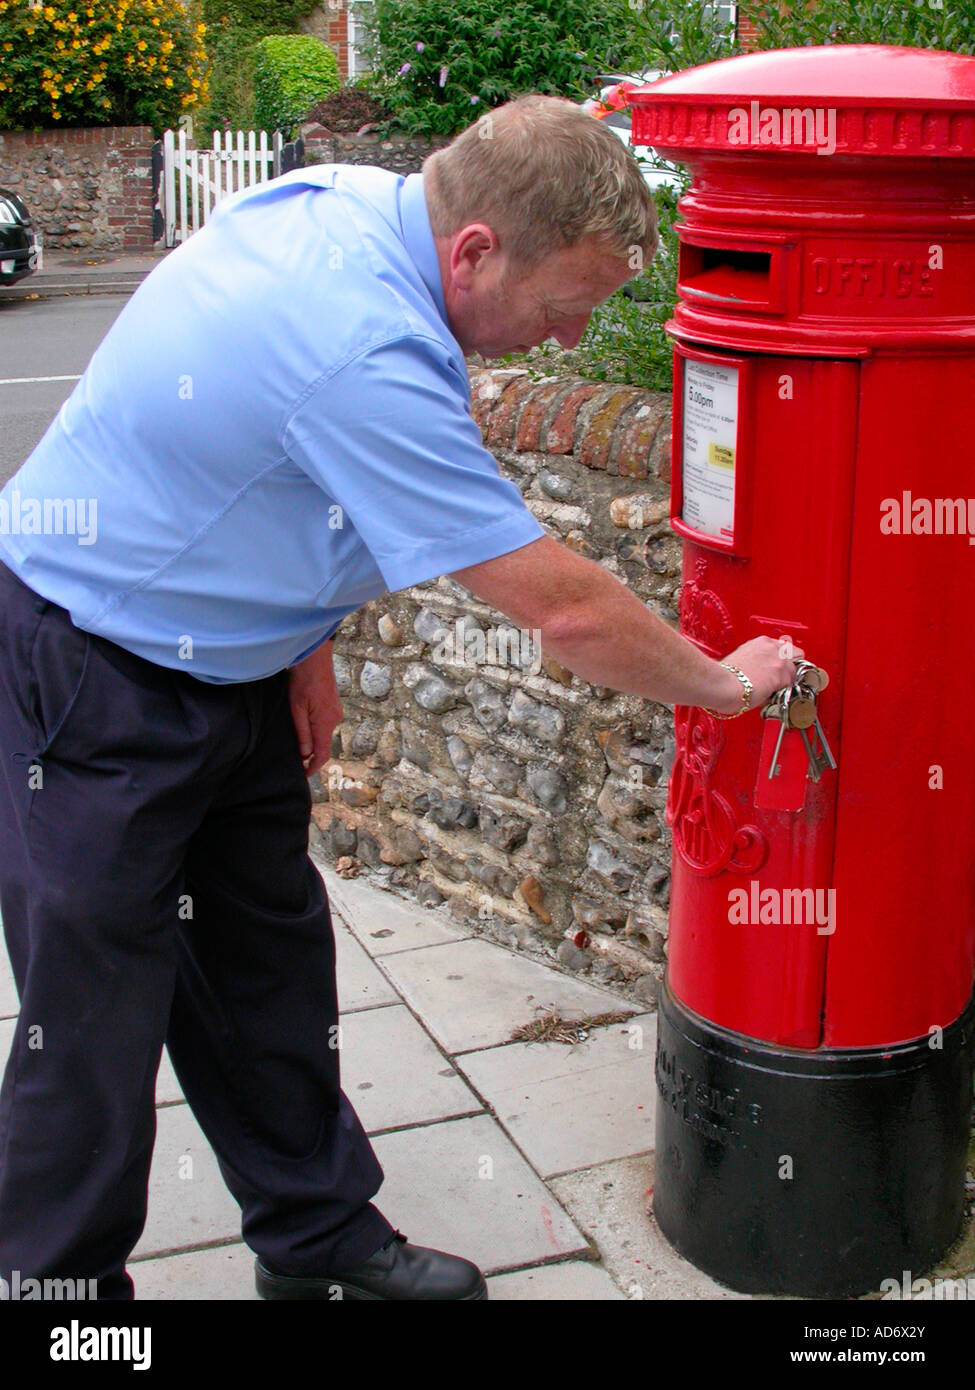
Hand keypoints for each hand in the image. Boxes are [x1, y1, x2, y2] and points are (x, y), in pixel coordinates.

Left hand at [288, 641, 341, 776]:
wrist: (315, 657)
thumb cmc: (303, 680)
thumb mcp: (296, 708)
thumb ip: (302, 733)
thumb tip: (305, 754)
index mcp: (325, 723)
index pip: (322, 754)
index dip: (313, 767)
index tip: (304, 775)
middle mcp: (334, 719)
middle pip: (323, 744)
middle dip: (311, 755)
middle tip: (295, 761)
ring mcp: (335, 711)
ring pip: (323, 733)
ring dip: (312, 741)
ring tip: (296, 743)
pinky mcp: (332, 704)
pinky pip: (324, 723)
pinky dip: (315, 729)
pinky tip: (303, 725)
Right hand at [714, 637, 805, 713]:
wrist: (723, 685)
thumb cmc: (725, 676)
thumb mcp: (740, 658)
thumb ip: (755, 659)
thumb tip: (759, 669)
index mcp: (761, 642)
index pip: (782, 646)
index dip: (779, 659)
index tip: (774, 667)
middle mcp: (772, 647)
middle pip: (795, 654)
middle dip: (788, 666)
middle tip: (777, 678)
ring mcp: (779, 660)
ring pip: (793, 672)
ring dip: (784, 682)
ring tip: (769, 690)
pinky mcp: (782, 675)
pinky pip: (789, 686)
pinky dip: (781, 692)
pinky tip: (769, 695)